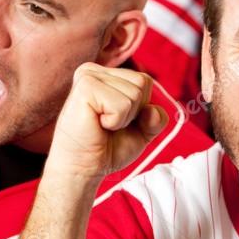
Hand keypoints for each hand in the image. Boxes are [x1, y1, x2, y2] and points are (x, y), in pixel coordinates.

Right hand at [47, 63, 167, 181]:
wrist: (82, 168)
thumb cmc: (106, 148)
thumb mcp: (142, 132)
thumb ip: (155, 119)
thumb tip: (152, 110)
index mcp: (106, 75)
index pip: (145, 80)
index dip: (140, 108)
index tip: (117, 120)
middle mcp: (95, 70)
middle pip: (143, 83)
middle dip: (133, 112)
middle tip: (108, 124)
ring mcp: (88, 76)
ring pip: (135, 93)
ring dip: (123, 118)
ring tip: (102, 125)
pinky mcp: (85, 87)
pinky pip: (122, 104)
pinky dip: (115, 121)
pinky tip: (97, 124)